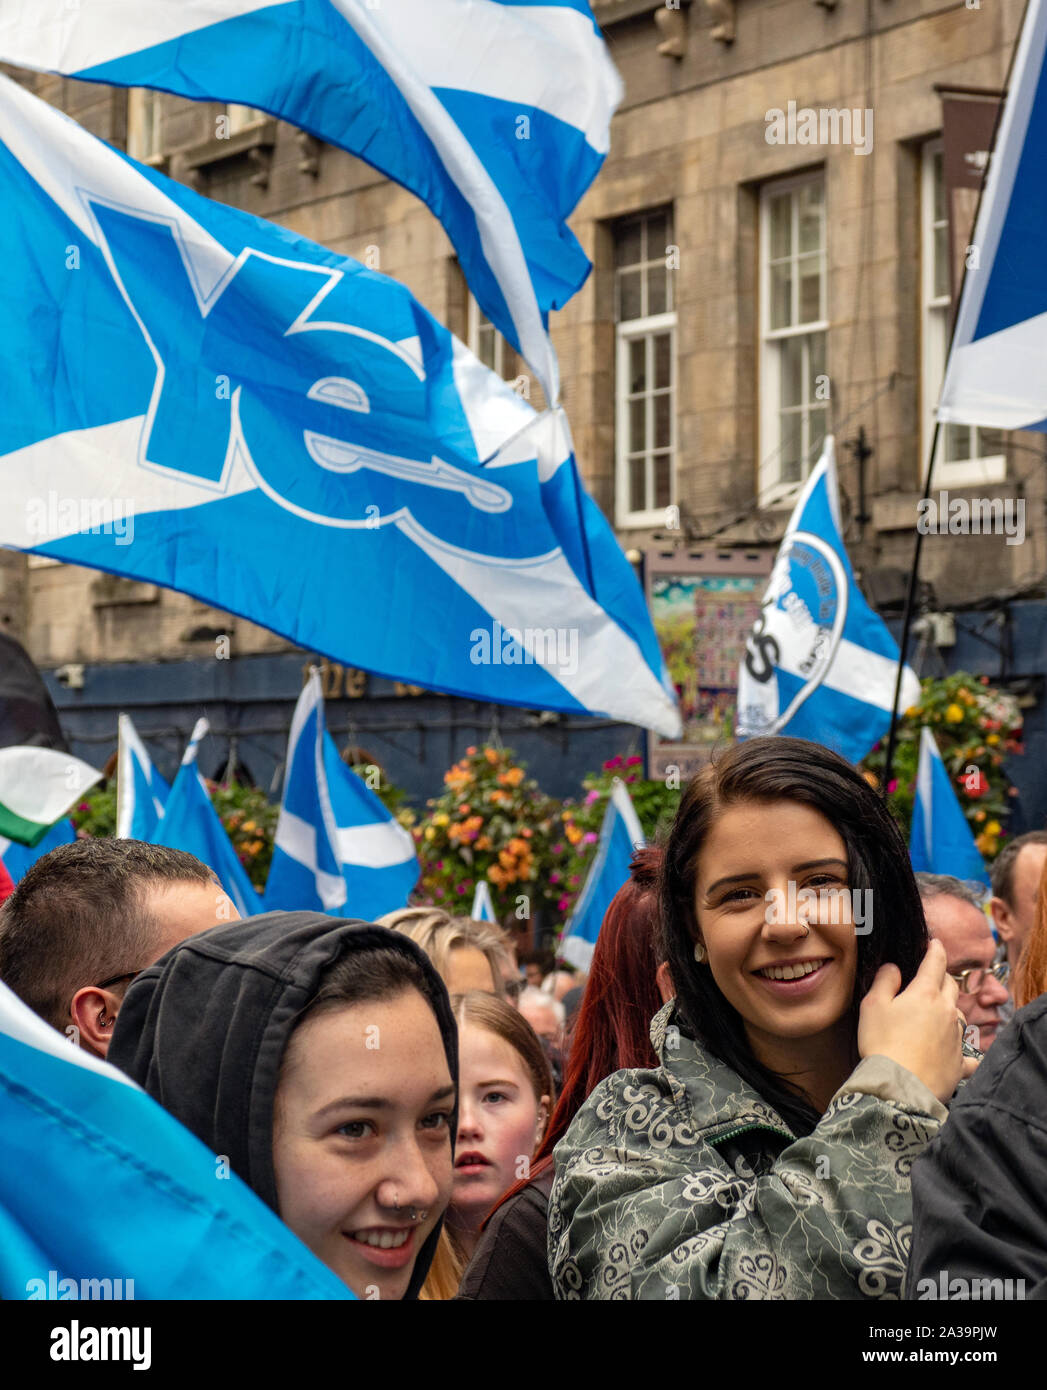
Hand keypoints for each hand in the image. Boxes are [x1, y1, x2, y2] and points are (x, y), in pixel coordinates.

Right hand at [857, 938, 963, 1103]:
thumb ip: (884, 981)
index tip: (935, 942)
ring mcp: (956, 1038)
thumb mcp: (872, 1006)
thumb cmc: (882, 1043)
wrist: (900, 1087)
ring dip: (949, 1009)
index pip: (935, 962)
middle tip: (932, 977)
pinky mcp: (960, 1063)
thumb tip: (894, 968)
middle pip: (951, 986)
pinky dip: (963, 1052)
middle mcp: (947, 1011)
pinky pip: (967, 1055)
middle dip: (943, 977)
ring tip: (937, 1015)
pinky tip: (959, 1056)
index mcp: (925, 993)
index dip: (935, 949)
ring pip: (958, 1015)